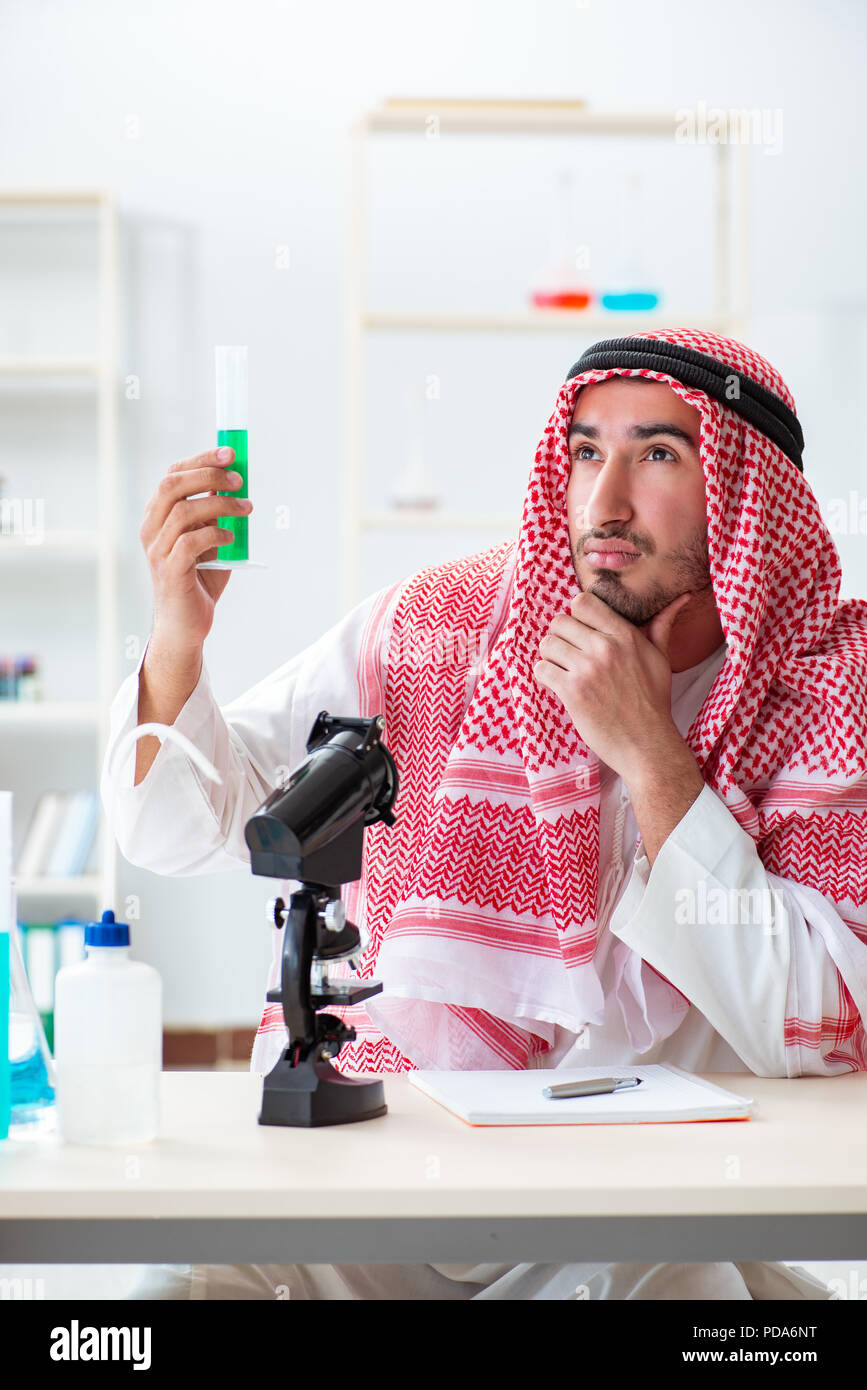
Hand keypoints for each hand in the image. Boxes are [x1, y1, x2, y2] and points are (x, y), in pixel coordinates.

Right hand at [139, 446, 252, 651]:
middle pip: (173, 485)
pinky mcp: (169, 571)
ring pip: (183, 511)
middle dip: (209, 475)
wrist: (187, 624)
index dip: (200, 460)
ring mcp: (157, 550)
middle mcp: (151, 529)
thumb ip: (216, 513)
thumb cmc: (199, 579)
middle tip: (239, 480)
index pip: (172, 475)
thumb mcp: (210, 538)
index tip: (229, 453)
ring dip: (220, 505)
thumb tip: (235, 482)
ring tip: (245, 509)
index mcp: (158, 516)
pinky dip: (215, 534)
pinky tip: (230, 538)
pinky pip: (190, 542)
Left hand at [533, 589, 692, 778]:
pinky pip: (541, 669)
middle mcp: (605, 648)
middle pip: (559, 622)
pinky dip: (545, 677)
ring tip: (564, 670)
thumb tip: (681, 597)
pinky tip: (559, 685)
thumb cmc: (653, 702)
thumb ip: (661, 626)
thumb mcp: (661, 659)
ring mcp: (587, 669)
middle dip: (561, 637)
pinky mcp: (572, 691)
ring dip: (550, 657)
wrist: (646, 744)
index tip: (581, 632)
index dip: (576, 615)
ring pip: (547, 645)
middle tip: (570, 655)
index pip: (582, 602)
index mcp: (625, 636)